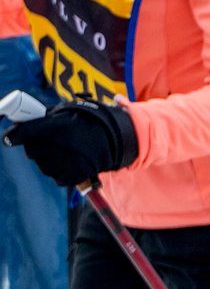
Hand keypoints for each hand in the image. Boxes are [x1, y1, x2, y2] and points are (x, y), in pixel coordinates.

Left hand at [3, 100, 136, 186]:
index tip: (10, 137)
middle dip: (37, 144)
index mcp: (57, 127)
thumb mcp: (69, 111)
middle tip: (51, 139)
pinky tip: (71, 159)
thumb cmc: (93, 122)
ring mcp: (65, 164)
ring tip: (66, 149)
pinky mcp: (70, 177)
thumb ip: (44, 117)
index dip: (14, 135)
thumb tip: (22, 122)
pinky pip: (54, 174)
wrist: (119, 139)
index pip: (23, 133)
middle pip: (31, 150)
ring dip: (48, 157)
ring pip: (42, 164)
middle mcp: (59, 148)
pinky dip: (59, 168)